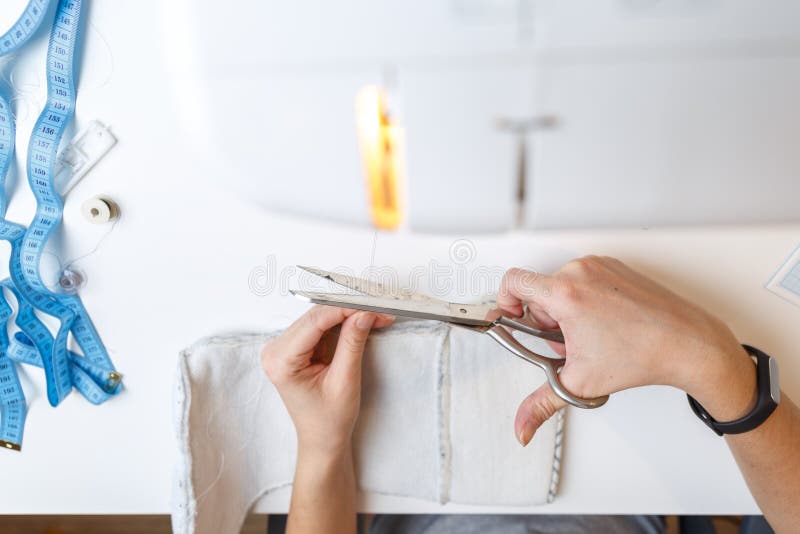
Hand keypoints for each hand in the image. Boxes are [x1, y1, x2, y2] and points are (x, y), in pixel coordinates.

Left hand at [261, 305, 393, 456]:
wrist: (322, 439)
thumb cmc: (328, 420)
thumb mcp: (344, 381)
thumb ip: (352, 343)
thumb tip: (363, 313)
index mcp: (281, 361)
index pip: (315, 322)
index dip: (345, 310)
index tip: (372, 306)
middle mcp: (276, 351)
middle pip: (316, 317)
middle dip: (349, 312)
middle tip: (379, 312)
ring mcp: (283, 348)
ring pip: (319, 319)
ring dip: (347, 317)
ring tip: (375, 318)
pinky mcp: (294, 348)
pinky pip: (319, 327)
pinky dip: (341, 324)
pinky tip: (360, 324)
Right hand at [498, 256, 755, 445]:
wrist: (688, 344)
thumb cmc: (645, 354)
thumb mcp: (580, 382)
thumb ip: (541, 404)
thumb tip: (523, 426)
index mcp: (565, 293)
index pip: (513, 281)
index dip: (504, 301)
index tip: (513, 319)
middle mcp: (581, 271)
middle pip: (539, 292)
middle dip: (545, 320)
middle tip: (567, 342)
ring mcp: (600, 266)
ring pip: (562, 286)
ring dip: (565, 311)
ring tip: (589, 335)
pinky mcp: (615, 267)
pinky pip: (584, 279)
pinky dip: (585, 300)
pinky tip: (603, 324)